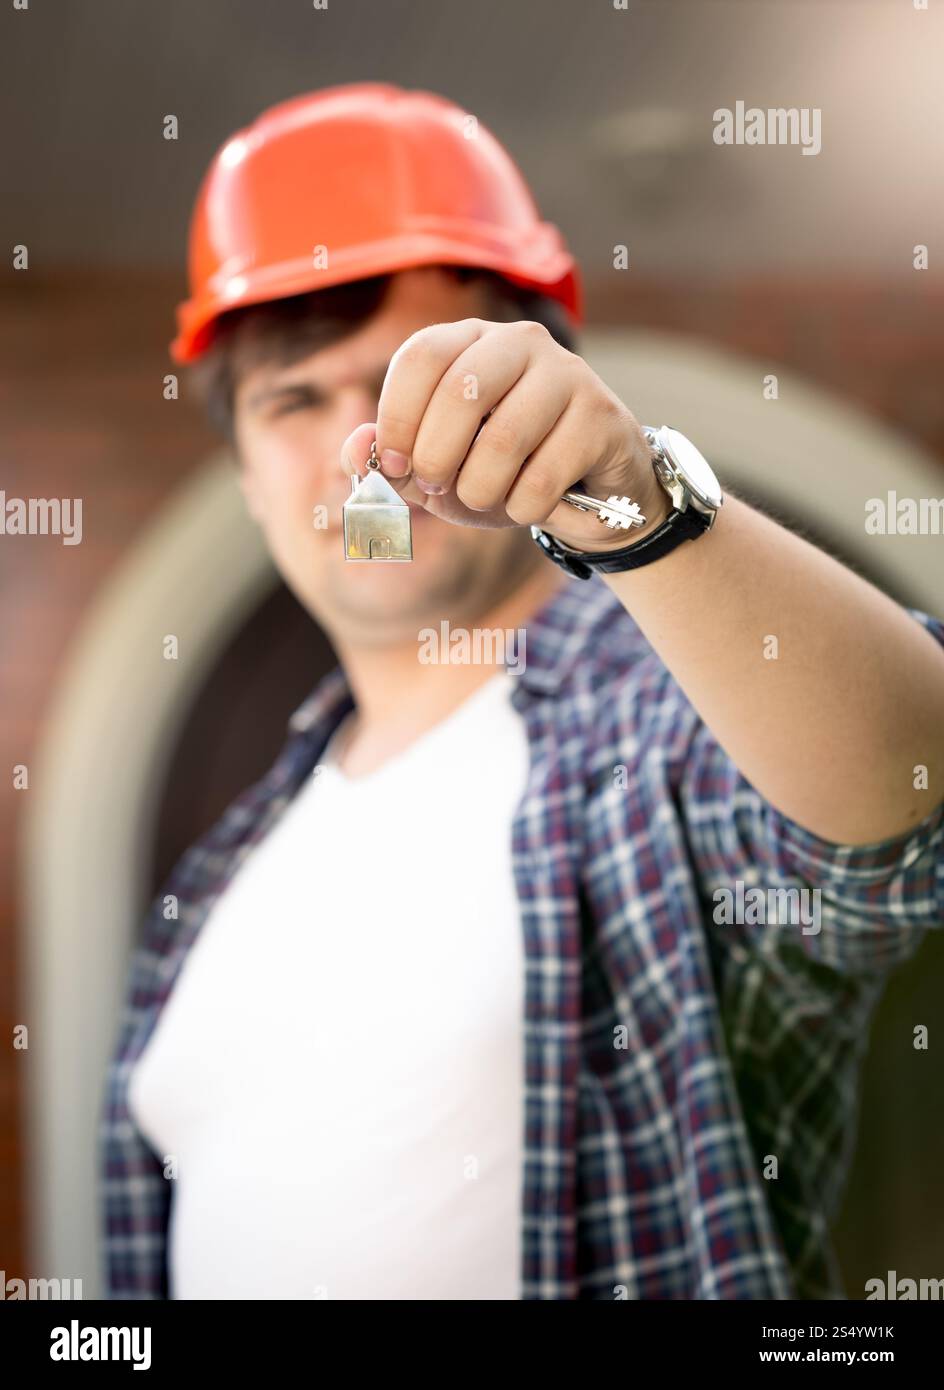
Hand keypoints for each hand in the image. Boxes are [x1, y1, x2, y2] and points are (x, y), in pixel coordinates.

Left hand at [339, 318, 668, 551]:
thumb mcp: (438, 473)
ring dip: (480, 490)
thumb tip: (355, 449)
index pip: (421, 357)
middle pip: (460, 391)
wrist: (588, 496)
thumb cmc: (503, 474)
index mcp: (470, 341)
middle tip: (438, 487)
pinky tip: (528, 505)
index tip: (395, 467)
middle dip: (436, 457)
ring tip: (484, 499)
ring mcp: (567, 374)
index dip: (397, 417)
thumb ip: (392, 462)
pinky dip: (523, 508)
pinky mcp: (601, 416)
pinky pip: (544, 476)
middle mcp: (519, 342)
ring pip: (504, 438)